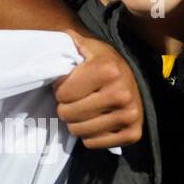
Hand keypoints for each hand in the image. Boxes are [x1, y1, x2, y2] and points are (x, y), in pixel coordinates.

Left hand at [53, 34, 142, 148]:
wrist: (131, 78)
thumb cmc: (102, 62)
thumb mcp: (85, 46)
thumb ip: (67, 42)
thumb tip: (50, 39)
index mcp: (108, 71)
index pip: (64, 94)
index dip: (61, 88)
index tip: (69, 83)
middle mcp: (122, 94)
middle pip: (69, 114)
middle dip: (65, 107)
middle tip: (74, 99)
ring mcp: (130, 116)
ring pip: (79, 131)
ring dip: (76, 122)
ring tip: (83, 110)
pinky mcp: (133, 134)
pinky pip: (94, 144)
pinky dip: (89, 136)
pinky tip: (95, 121)